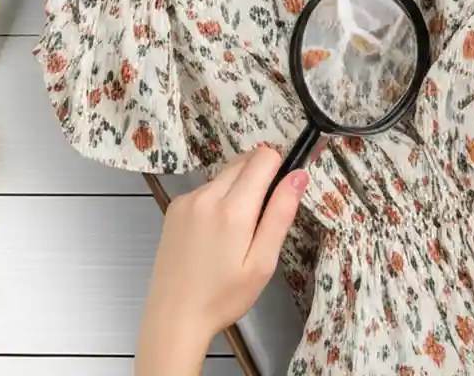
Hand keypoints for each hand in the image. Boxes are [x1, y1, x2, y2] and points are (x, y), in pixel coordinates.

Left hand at [137, 147, 307, 374]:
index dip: (279, 168)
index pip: (264, 157)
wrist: (174, 316)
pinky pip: (206, 189)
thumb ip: (281, 214)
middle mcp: (206, 196)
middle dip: (261, 178)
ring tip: (238, 232)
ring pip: (225, 174)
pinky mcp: (174, 208)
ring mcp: (187, 200)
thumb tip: (298, 176)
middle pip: (244, 160)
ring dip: (239, 189)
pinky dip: (218, 199)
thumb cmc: (223, 297)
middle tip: (262, 219)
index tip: (282, 192)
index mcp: (232, 209)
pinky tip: (216, 234)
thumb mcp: (262, 263)